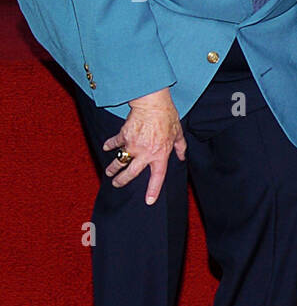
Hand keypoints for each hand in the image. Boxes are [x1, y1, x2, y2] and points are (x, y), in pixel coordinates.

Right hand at [103, 88, 185, 204]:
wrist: (152, 104)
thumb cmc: (168, 118)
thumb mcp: (178, 133)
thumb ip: (180, 147)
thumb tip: (181, 157)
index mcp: (160, 155)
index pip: (157, 178)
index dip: (153, 190)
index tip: (148, 201)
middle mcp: (144, 154)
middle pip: (131, 173)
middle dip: (122, 181)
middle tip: (116, 184)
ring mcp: (132, 146)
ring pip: (119, 162)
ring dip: (113, 168)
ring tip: (109, 173)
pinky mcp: (123, 136)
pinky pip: (114, 143)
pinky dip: (109, 145)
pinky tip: (106, 147)